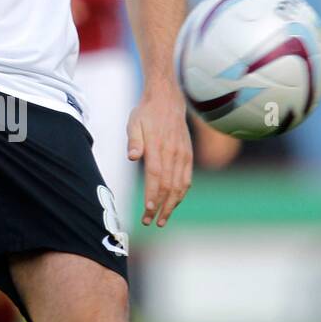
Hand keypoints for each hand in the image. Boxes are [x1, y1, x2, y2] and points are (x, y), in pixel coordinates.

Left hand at [127, 84, 192, 227]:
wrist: (168, 100)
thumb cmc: (146, 113)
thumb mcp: (134, 122)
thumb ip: (134, 140)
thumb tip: (132, 156)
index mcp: (158, 146)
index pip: (156, 176)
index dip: (153, 195)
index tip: (148, 210)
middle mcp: (173, 152)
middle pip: (168, 186)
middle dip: (160, 207)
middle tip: (150, 222)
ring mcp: (183, 155)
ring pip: (180, 186)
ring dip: (172, 205)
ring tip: (162, 219)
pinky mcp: (188, 155)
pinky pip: (187, 178)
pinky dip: (181, 193)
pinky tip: (173, 204)